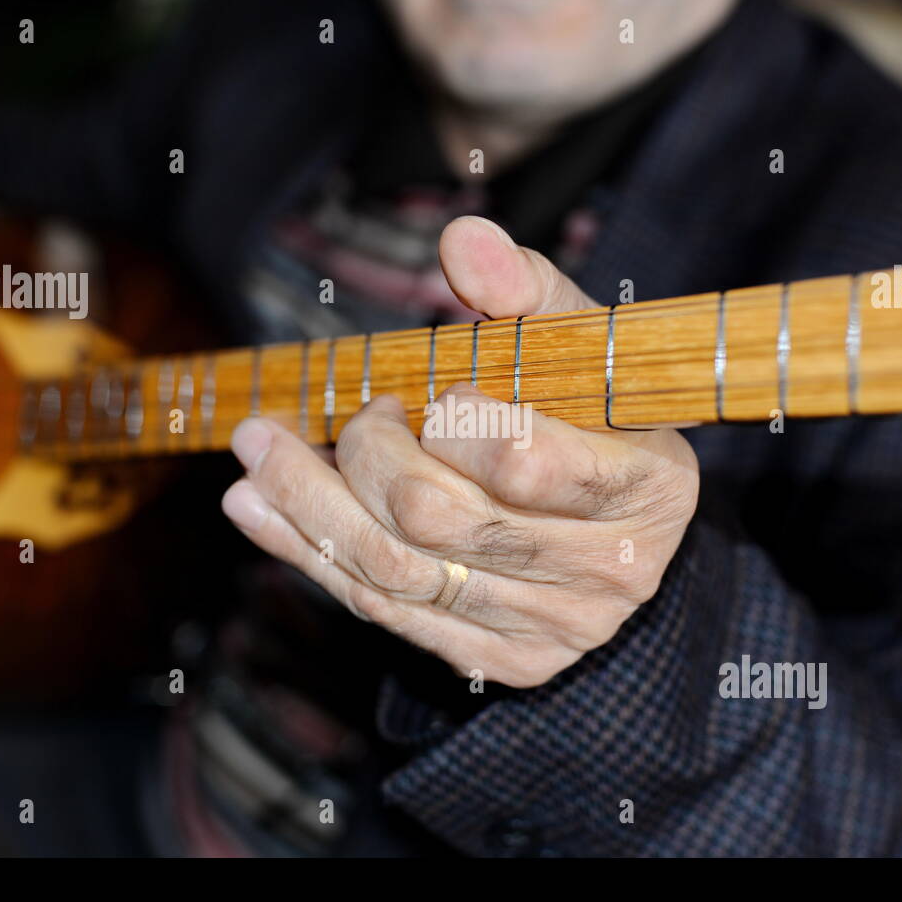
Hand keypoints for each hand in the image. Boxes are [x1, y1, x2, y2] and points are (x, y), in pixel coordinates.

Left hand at [222, 216, 698, 686]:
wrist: (623, 532)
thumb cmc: (596, 422)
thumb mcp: (581, 349)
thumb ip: (527, 291)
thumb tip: (462, 242)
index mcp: (646, 485)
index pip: (524, 462)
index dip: (454, 425)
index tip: (433, 394)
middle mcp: (608, 571)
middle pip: (439, 519)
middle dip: (365, 454)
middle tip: (351, 414)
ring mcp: (553, 627)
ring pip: (398, 572)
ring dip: (307, 505)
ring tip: (255, 451)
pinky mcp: (501, 659)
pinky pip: (387, 612)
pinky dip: (308, 553)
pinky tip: (258, 508)